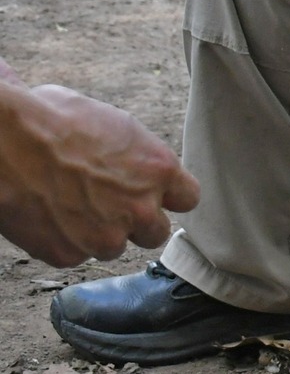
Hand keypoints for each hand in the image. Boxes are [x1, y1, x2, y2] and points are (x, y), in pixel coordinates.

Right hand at [0, 77, 198, 266]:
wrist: (3, 140)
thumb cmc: (50, 119)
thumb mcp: (111, 124)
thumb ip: (134, 153)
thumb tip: (133, 159)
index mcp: (159, 171)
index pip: (187, 198)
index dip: (167, 196)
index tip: (153, 194)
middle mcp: (140, 209)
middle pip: (155, 232)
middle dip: (135, 222)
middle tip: (106, 205)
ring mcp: (105, 237)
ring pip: (111, 246)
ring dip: (95, 232)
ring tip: (65, 203)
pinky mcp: (68, 255)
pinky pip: (73, 253)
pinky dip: (61, 240)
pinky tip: (43, 214)